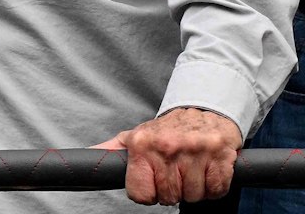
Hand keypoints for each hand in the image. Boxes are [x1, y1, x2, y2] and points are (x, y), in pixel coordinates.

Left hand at [96, 107, 240, 204]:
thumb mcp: (134, 136)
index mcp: (142, 144)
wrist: (203, 110)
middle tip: (175, 173)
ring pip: (194, 196)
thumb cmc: (166, 130)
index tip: (153, 183)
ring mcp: (196, 151)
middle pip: (169, 197)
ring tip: (191, 169)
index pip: (140, 193)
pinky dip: (214, 187)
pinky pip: (217, 190)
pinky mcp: (221, 155)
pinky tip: (207, 170)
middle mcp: (167, 146)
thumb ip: (110, 150)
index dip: (148, 194)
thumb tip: (86, 158)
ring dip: (195, 189)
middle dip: (173, 190)